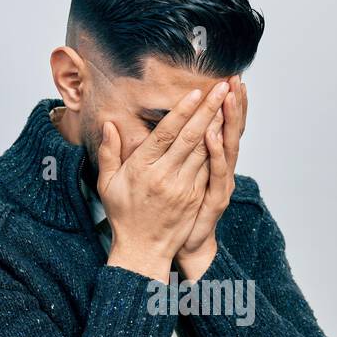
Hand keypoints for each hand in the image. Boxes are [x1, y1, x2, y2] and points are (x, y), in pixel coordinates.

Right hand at [97, 79, 230, 282]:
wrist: (143, 250)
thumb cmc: (123, 216)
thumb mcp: (107, 184)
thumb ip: (109, 153)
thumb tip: (109, 125)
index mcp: (142, 169)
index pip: (166, 134)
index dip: (182, 111)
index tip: (196, 91)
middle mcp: (165, 177)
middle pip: (191, 137)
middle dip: (208, 109)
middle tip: (222, 87)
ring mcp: (183, 188)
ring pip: (204, 151)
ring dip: (218, 124)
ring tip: (229, 102)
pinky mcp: (195, 198)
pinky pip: (209, 169)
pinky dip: (219, 148)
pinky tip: (226, 130)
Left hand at [176, 74, 246, 279]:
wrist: (182, 245)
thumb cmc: (173, 212)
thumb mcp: (167, 176)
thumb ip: (162, 149)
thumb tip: (147, 123)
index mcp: (208, 160)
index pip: (218, 124)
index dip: (223, 103)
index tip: (226, 79)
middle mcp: (218, 168)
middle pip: (229, 130)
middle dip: (233, 104)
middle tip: (236, 79)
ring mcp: (219, 183)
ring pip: (228, 147)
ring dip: (229, 121)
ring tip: (229, 97)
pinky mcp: (216, 198)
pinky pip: (216, 172)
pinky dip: (216, 153)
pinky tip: (213, 135)